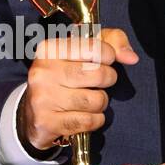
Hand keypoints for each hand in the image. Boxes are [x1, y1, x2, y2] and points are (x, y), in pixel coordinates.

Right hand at [19, 27, 138, 152]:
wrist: (33, 114)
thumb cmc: (64, 77)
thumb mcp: (83, 51)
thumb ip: (111, 42)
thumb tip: (131, 57)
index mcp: (49, 49)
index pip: (94, 48)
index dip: (109, 56)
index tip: (105, 61)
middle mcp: (43, 71)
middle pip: (97, 74)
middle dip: (107, 79)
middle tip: (99, 83)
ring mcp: (43, 98)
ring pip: (95, 100)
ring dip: (100, 103)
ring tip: (90, 100)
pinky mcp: (47, 122)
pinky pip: (88, 121)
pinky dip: (95, 120)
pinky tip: (86, 115)